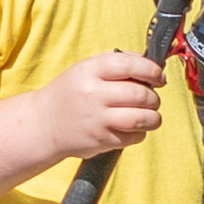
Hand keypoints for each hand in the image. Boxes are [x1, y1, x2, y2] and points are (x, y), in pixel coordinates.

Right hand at [25, 48, 174, 164]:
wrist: (44, 124)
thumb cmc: (70, 93)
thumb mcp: (85, 69)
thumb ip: (116, 63)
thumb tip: (150, 64)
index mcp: (89, 71)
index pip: (129, 65)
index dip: (151, 70)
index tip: (159, 76)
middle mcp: (93, 94)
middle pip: (140, 94)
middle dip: (154, 97)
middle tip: (151, 98)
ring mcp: (97, 119)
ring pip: (142, 118)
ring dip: (153, 116)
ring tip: (149, 114)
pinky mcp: (102, 140)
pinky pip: (135, 136)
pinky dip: (140, 132)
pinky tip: (131, 127)